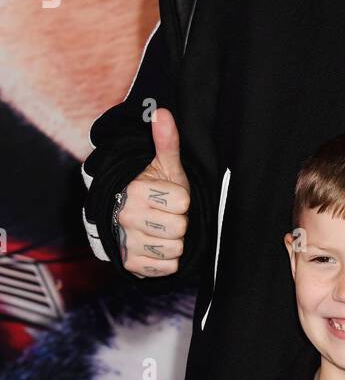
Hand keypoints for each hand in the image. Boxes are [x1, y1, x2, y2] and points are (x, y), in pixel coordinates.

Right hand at [115, 107, 190, 276]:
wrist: (127, 218)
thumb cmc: (153, 189)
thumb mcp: (164, 165)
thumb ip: (166, 141)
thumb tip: (162, 112)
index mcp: (135, 191)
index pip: (182, 201)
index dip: (181, 200)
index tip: (168, 196)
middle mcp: (126, 217)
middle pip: (179, 227)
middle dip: (178, 221)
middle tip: (165, 214)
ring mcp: (126, 242)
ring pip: (174, 248)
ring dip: (173, 241)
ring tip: (161, 229)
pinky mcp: (130, 265)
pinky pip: (167, 267)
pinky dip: (167, 260)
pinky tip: (157, 246)